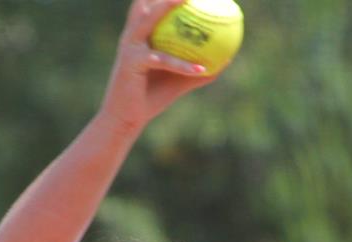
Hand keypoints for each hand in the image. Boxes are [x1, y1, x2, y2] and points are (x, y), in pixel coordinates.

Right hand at [97, 0, 217, 135]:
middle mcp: (133, 35)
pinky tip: (203, 69)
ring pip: (150, 19)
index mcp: (141, 34)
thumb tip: (227, 59)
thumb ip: (198, 69)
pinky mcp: (132, 63)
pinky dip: (183, 65)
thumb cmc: (150, 98)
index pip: (152, 4)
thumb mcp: (178, 80)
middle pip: (147, 2)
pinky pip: (163, 60)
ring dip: (167, 5)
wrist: (124, 119)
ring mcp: (130, 46)